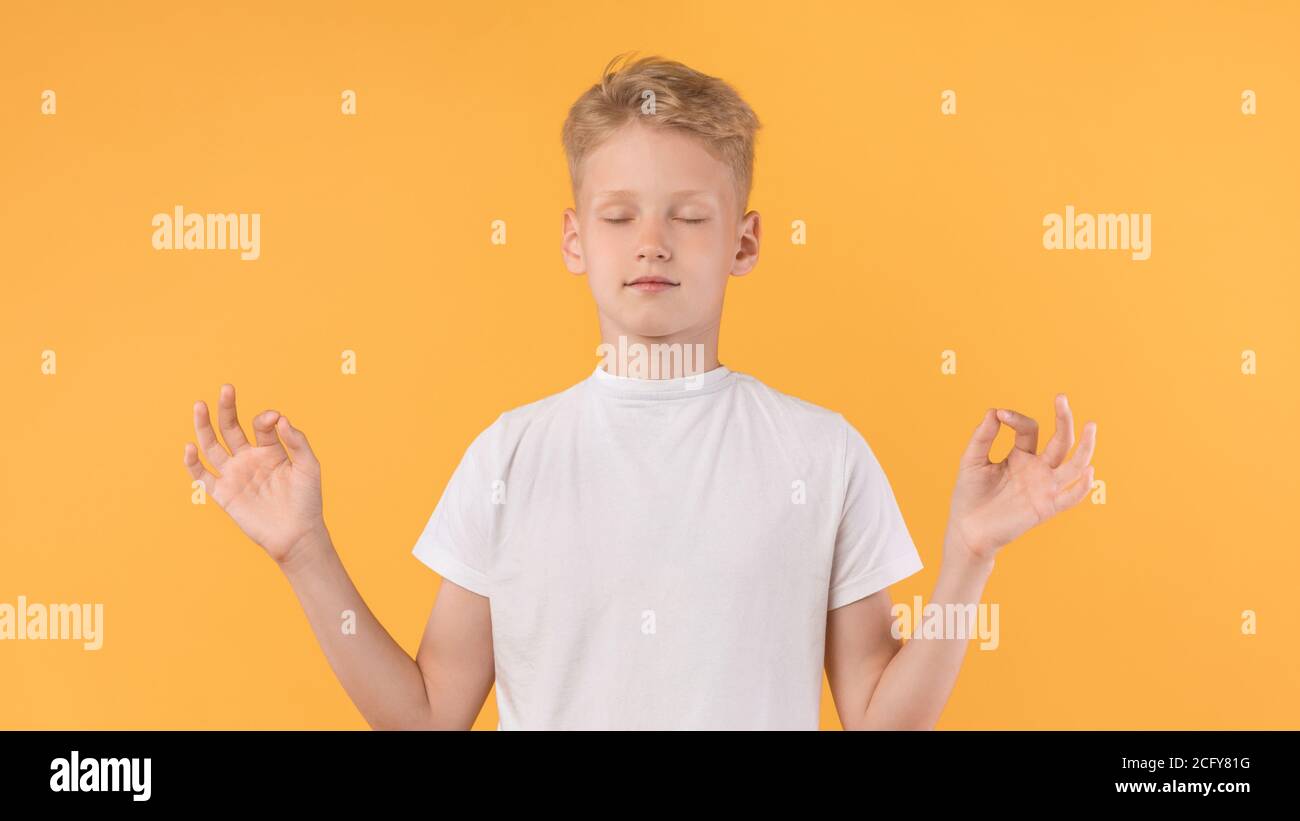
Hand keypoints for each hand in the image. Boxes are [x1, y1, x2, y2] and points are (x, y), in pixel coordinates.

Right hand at [183, 383, 326, 565]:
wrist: (297, 534)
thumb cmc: (307, 500)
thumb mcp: (308, 466)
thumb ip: (297, 441)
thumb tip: (280, 418)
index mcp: (270, 449)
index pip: (260, 424)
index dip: (265, 418)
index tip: (274, 419)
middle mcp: (249, 458)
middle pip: (231, 427)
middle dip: (228, 408)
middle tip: (227, 388)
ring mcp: (234, 474)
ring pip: (212, 446)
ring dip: (204, 426)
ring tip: (199, 405)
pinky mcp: (223, 493)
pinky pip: (202, 476)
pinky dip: (193, 463)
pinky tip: (190, 447)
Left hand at [947, 394, 1096, 561]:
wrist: (967, 529)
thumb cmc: (969, 495)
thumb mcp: (971, 461)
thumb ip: (982, 437)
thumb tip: (994, 411)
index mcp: (1020, 456)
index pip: (1030, 429)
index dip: (1017, 419)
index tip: (999, 416)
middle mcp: (1036, 469)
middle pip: (1060, 441)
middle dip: (1063, 419)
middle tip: (1061, 397)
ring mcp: (1043, 487)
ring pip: (1073, 464)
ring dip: (1085, 447)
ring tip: (1091, 426)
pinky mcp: (1045, 507)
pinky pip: (1070, 497)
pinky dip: (1081, 486)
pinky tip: (1088, 471)